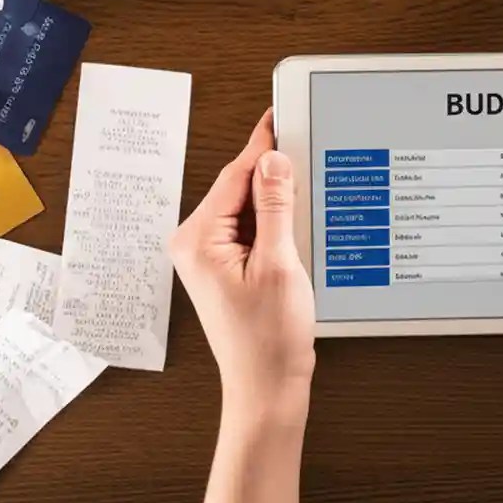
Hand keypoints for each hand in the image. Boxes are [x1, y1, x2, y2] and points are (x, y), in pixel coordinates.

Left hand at [170, 109, 314, 415]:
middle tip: (305, 142)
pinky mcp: (226, 266)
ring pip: (248, 207)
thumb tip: (273, 159)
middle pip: (240, 187)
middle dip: (274, 171)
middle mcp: (195, 244)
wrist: (267, 387)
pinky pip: (252, 227)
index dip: (263, 144)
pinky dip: (275, 220)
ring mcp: (209, 256)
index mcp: (198, 238)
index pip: (235, 175)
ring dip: (277, 198)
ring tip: (306, 185)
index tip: (279, 115)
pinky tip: (296, 219)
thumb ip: (274, 207)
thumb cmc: (268, 340)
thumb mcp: (279, 264)